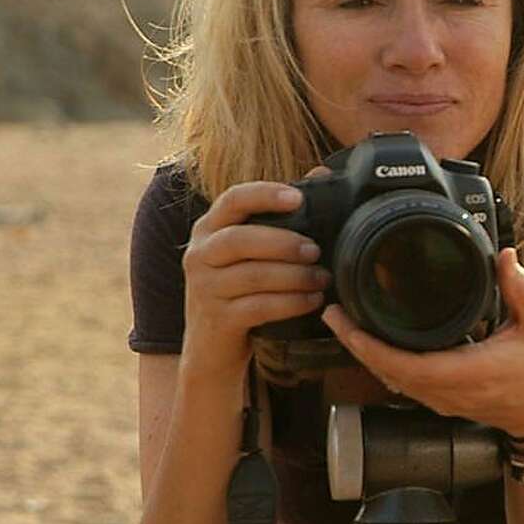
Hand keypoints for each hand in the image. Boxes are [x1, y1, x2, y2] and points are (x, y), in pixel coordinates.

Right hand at [180, 179, 330, 380]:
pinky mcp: (218, 319)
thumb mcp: (251, 254)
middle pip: (240, 239)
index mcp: (209, 230)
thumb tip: (320, 174)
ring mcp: (205, 288)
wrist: (212, 349)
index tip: (297, 197)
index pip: (232, 200)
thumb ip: (278, 218)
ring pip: (253, 275)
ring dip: (295, 276)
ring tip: (323, 278)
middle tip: (316, 250)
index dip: (264, 195)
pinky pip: (259, 306)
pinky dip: (291, 303)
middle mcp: (200, 254)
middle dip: (284, 243)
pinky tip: (312, 301)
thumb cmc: (241, 291)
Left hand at [320, 247, 523, 436]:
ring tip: (343, 323)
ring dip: (363, 353)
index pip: (406, 365)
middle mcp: (446, 390)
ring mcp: (439, 399)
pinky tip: (369, 343)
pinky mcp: (438, 400)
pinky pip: (399, 382)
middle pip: (385, 372)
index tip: (348, 323)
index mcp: (466, 371)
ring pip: (389, 379)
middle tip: (333, 313)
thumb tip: (504, 256)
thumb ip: (520, 289)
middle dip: (355, 344)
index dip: (371, 347)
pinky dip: (380, 362)